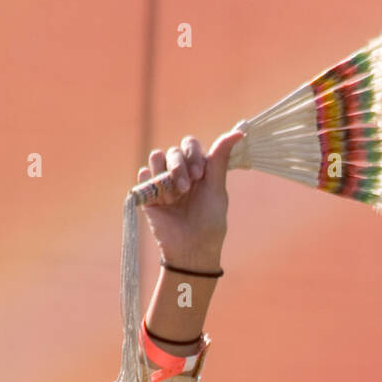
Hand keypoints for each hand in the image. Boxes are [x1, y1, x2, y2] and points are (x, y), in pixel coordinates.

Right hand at [136, 129, 244, 270]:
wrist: (191, 250)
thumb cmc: (209, 222)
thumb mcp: (217, 189)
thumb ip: (221, 159)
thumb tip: (239, 131)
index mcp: (198, 169)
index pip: (190, 144)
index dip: (193, 154)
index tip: (199, 175)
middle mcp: (180, 173)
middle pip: (173, 151)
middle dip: (179, 167)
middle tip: (186, 189)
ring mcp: (163, 183)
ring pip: (156, 157)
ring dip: (165, 174)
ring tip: (173, 197)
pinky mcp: (148, 195)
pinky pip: (143, 175)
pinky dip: (150, 182)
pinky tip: (160, 199)